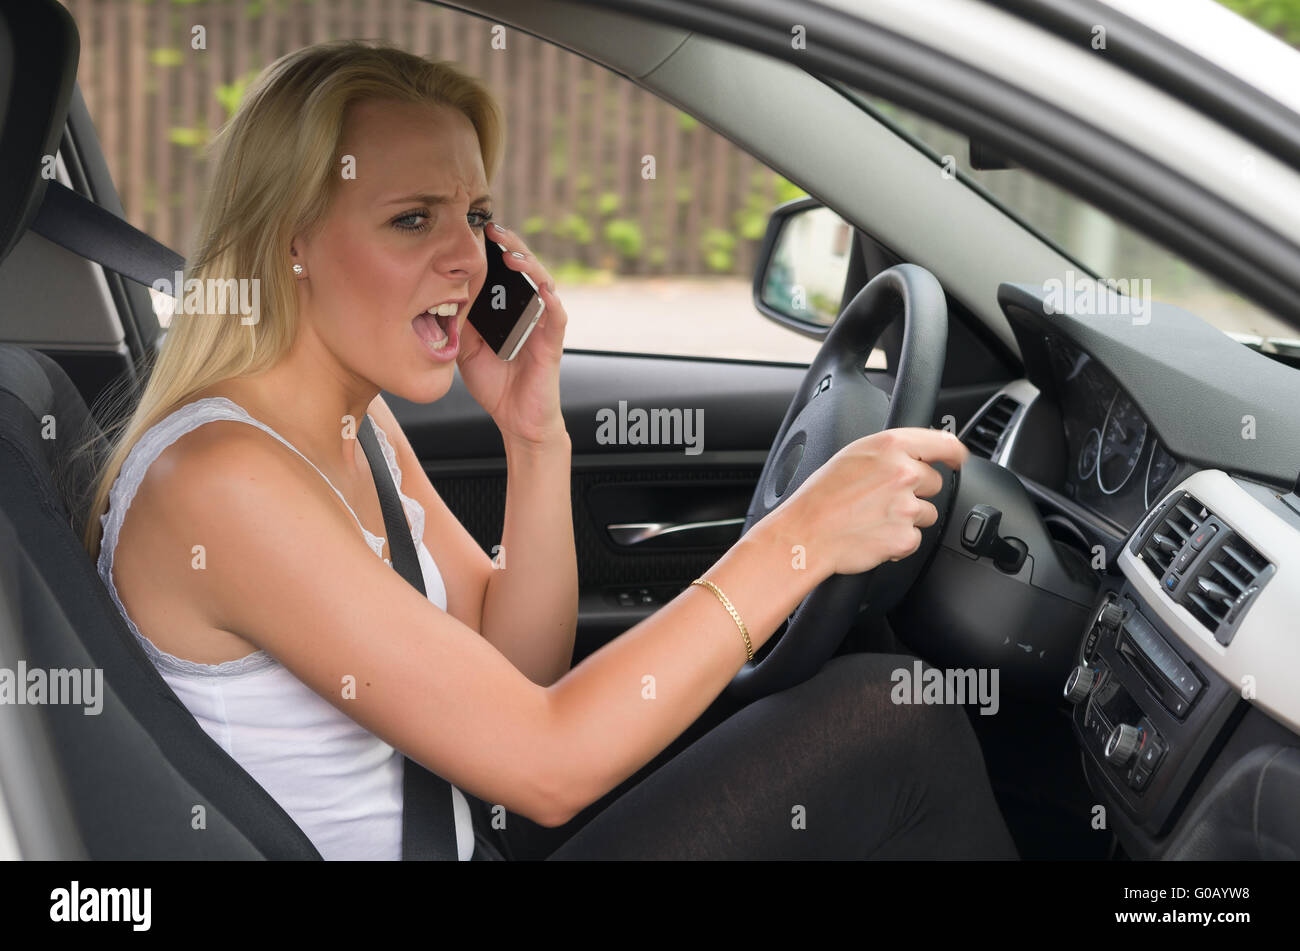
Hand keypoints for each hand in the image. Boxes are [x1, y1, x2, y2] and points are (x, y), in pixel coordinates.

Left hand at [456, 222, 568, 445]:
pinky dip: (551, 301)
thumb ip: (460, 322)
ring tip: (509, 254)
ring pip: (543, 283)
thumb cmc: (495, 385)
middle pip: (525, 268)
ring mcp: (543, 325)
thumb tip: (439, 294)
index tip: (474, 229)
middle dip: (510, 245)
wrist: (516, 421)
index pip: (504, 269)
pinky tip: (541, 289)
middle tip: (491, 228)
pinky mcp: (552, 344)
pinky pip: (556, 317)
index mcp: (509, 309)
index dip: (493, 248)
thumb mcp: (466, 348)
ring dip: (528, 265)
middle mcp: (529, 311)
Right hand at [780, 428, 968, 575]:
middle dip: (916, 491)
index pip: (944, 443)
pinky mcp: (905, 537)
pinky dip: (899, 541)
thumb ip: (889, 452)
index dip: (955, 453)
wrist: (806, 534)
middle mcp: (903, 474)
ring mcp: (907, 507)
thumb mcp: (853, 455)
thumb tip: (914, 455)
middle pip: (934, 482)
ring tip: (875, 518)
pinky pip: (915, 539)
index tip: (958, 459)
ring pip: (927, 513)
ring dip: (907, 518)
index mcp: (891, 447)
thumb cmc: (821, 496)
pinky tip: (875, 535)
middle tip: (884, 498)